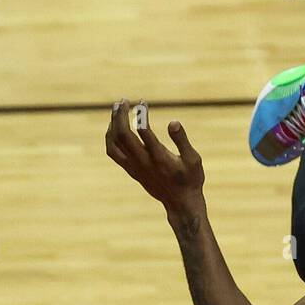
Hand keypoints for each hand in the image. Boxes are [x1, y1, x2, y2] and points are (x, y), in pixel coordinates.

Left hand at [106, 100, 204, 215]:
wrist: (180, 203)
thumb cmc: (190, 179)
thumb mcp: (193, 159)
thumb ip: (182, 140)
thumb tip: (173, 121)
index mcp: (159, 157)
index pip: (143, 130)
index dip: (140, 113)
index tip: (142, 101)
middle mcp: (143, 162)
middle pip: (123, 135)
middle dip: (120, 116)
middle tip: (123, 100)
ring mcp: (134, 167)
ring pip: (114, 144)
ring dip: (113, 125)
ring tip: (117, 109)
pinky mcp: (131, 170)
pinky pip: (113, 152)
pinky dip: (111, 137)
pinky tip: (115, 127)